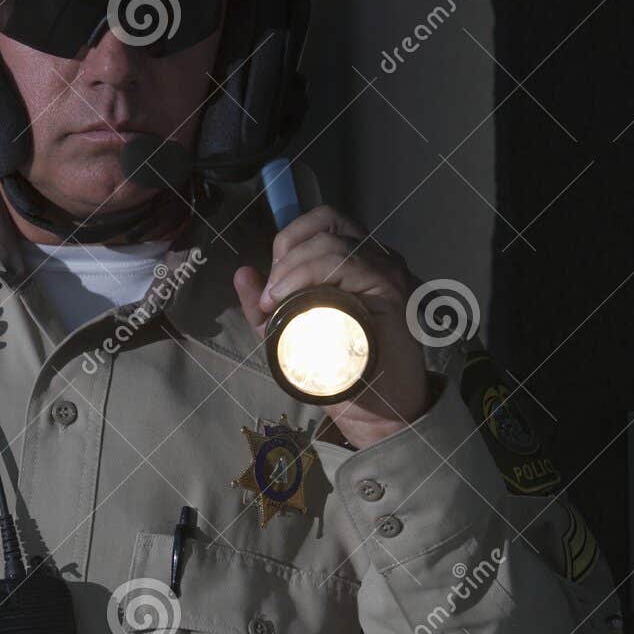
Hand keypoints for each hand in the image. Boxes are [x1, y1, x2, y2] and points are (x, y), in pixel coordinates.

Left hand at [233, 204, 433, 448]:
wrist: (374, 411)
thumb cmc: (339, 372)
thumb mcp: (289, 335)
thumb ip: (264, 309)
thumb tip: (242, 273)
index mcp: (357, 258)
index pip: (322, 221)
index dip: (288, 241)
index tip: (270, 285)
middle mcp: (376, 256)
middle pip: (325, 222)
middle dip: (286, 254)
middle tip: (270, 295)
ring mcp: (386, 270)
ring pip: (333, 242)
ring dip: (293, 267)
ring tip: (275, 300)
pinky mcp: (392, 289)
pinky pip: (349, 263)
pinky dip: (311, 274)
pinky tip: (291, 298)